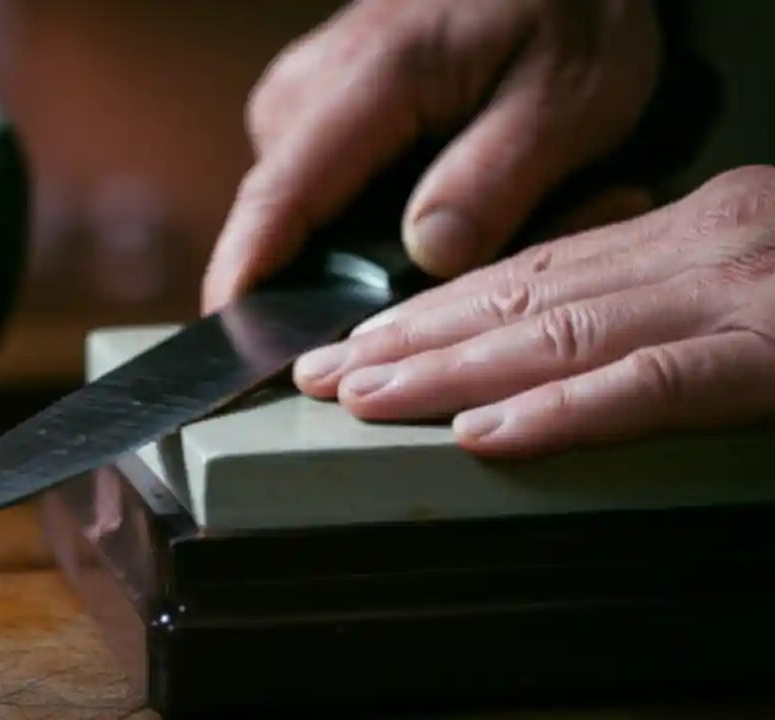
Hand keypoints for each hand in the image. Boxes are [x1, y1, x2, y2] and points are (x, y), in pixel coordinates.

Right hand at [201, 0, 662, 313]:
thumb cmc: (569, 14)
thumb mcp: (570, 95)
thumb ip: (496, 177)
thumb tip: (428, 258)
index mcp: (368, 75)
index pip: (279, 196)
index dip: (248, 281)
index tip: (235, 353)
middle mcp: (306, 89)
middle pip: (284, 220)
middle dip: (346, 280)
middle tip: (460, 285)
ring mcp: (301, 98)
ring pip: (302, 213)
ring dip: (368, 253)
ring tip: (481, 230)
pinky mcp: (311, 112)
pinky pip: (318, 193)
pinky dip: (371, 224)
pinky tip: (443, 210)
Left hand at [292, 166, 774, 456]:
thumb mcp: (753, 277)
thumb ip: (668, 300)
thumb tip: (581, 337)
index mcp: (691, 228)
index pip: (536, 269)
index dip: (436, 309)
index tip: (360, 341)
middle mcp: (700, 246)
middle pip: (525, 297)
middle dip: (411, 340)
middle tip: (323, 373)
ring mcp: (737, 297)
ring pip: (561, 333)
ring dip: (448, 370)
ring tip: (362, 398)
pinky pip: (651, 385)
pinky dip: (560, 409)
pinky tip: (480, 431)